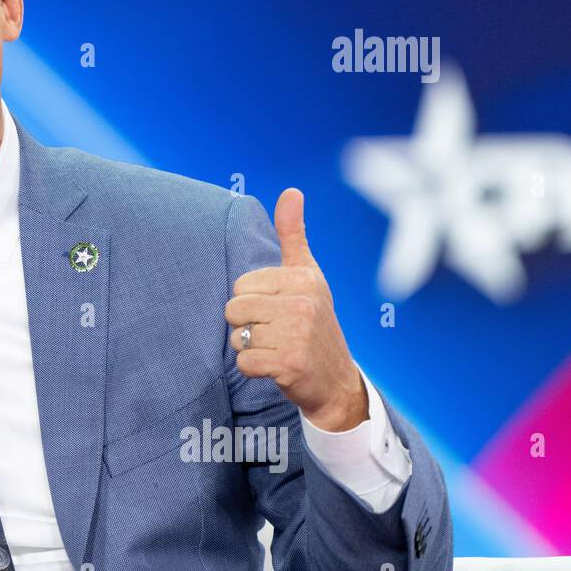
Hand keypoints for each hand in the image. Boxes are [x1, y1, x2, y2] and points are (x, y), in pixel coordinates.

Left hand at [225, 189, 367, 431]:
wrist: (336, 379)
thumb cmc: (314, 322)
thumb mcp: (308, 275)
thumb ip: (294, 235)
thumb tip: (291, 191)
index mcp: (303, 278)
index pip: (240, 285)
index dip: (251, 300)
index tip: (277, 310)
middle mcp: (303, 303)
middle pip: (234, 309)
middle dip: (247, 325)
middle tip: (275, 332)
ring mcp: (297, 334)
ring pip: (237, 336)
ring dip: (250, 347)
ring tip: (276, 347)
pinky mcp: (289, 363)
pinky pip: (244, 361)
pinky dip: (253, 368)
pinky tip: (275, 366)